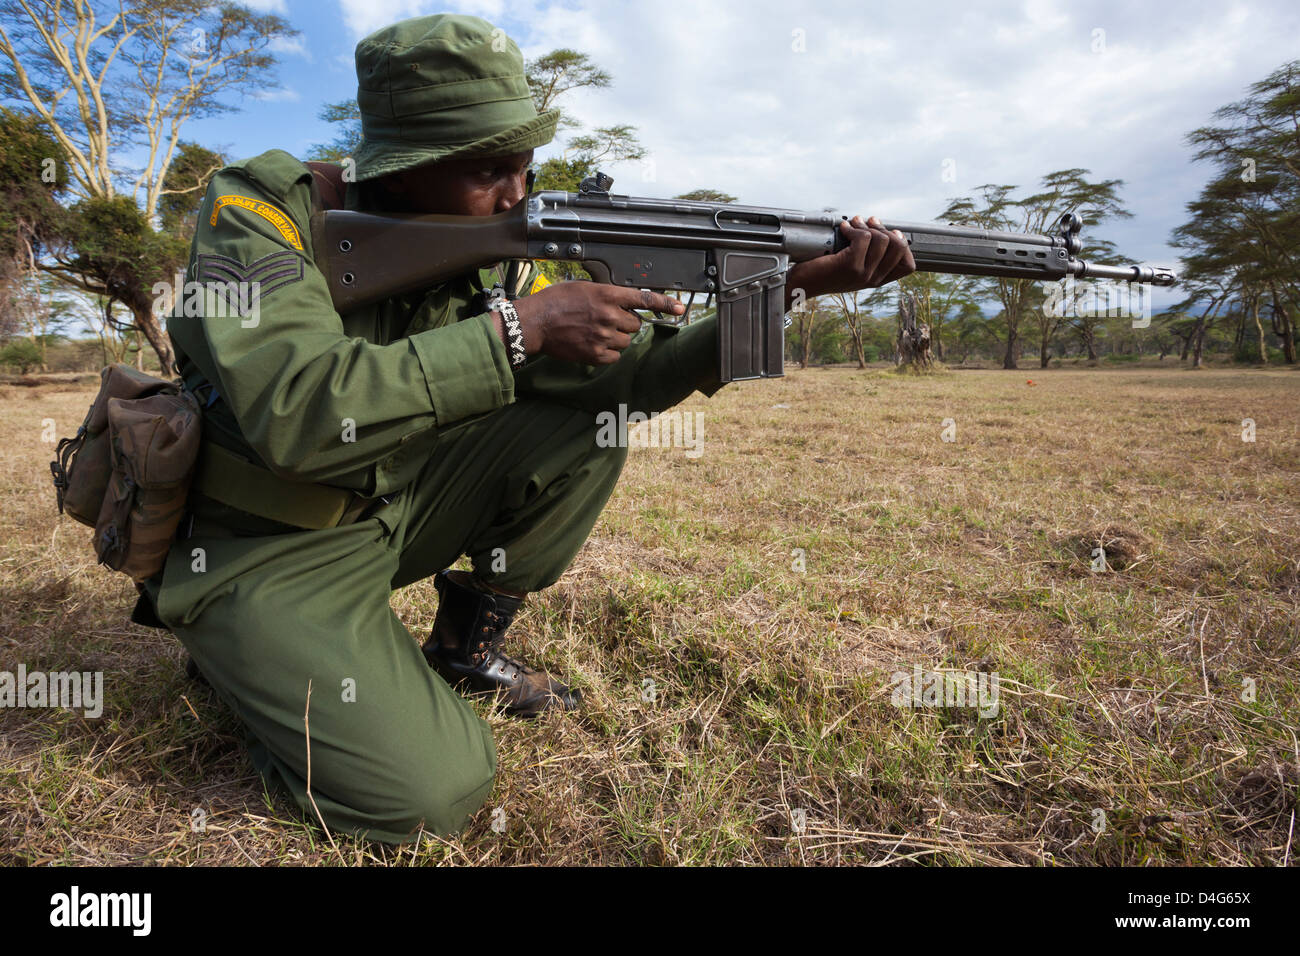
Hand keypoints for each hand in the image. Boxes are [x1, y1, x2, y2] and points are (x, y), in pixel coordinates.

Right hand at [509, 283, 685, 364]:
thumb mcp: (583, 287)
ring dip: (616, 338)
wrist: (535, 322)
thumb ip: (606, 294)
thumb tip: (622, 301)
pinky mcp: (595, 354)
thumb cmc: (555, 301)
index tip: (680, 307)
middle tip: (605, 320)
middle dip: (625, 323)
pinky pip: (615, 356)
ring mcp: (602, 336)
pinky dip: (608, 353)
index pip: (643, 298)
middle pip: (635, 324)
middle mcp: (608, 315)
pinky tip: (593, 344)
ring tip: (596, 332)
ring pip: (626, 341)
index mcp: (606, 295)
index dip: (665, 304)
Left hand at [787, 215, 914, 300]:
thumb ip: (866, 254)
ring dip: (867, 225)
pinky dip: (853, 228)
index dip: (903, 246)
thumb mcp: (850, 264)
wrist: (800, 284)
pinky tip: (843, 230)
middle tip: (869, 223)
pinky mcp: (850, 266)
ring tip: (854, 223)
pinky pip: (864, 238)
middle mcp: (873, 280)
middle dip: (884, 229)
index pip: (909, 266)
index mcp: (876, 280)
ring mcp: (863, 274)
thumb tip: (879, 226)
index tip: (890, 233)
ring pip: (882, 239)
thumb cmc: (822, 270)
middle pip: (899, 247)